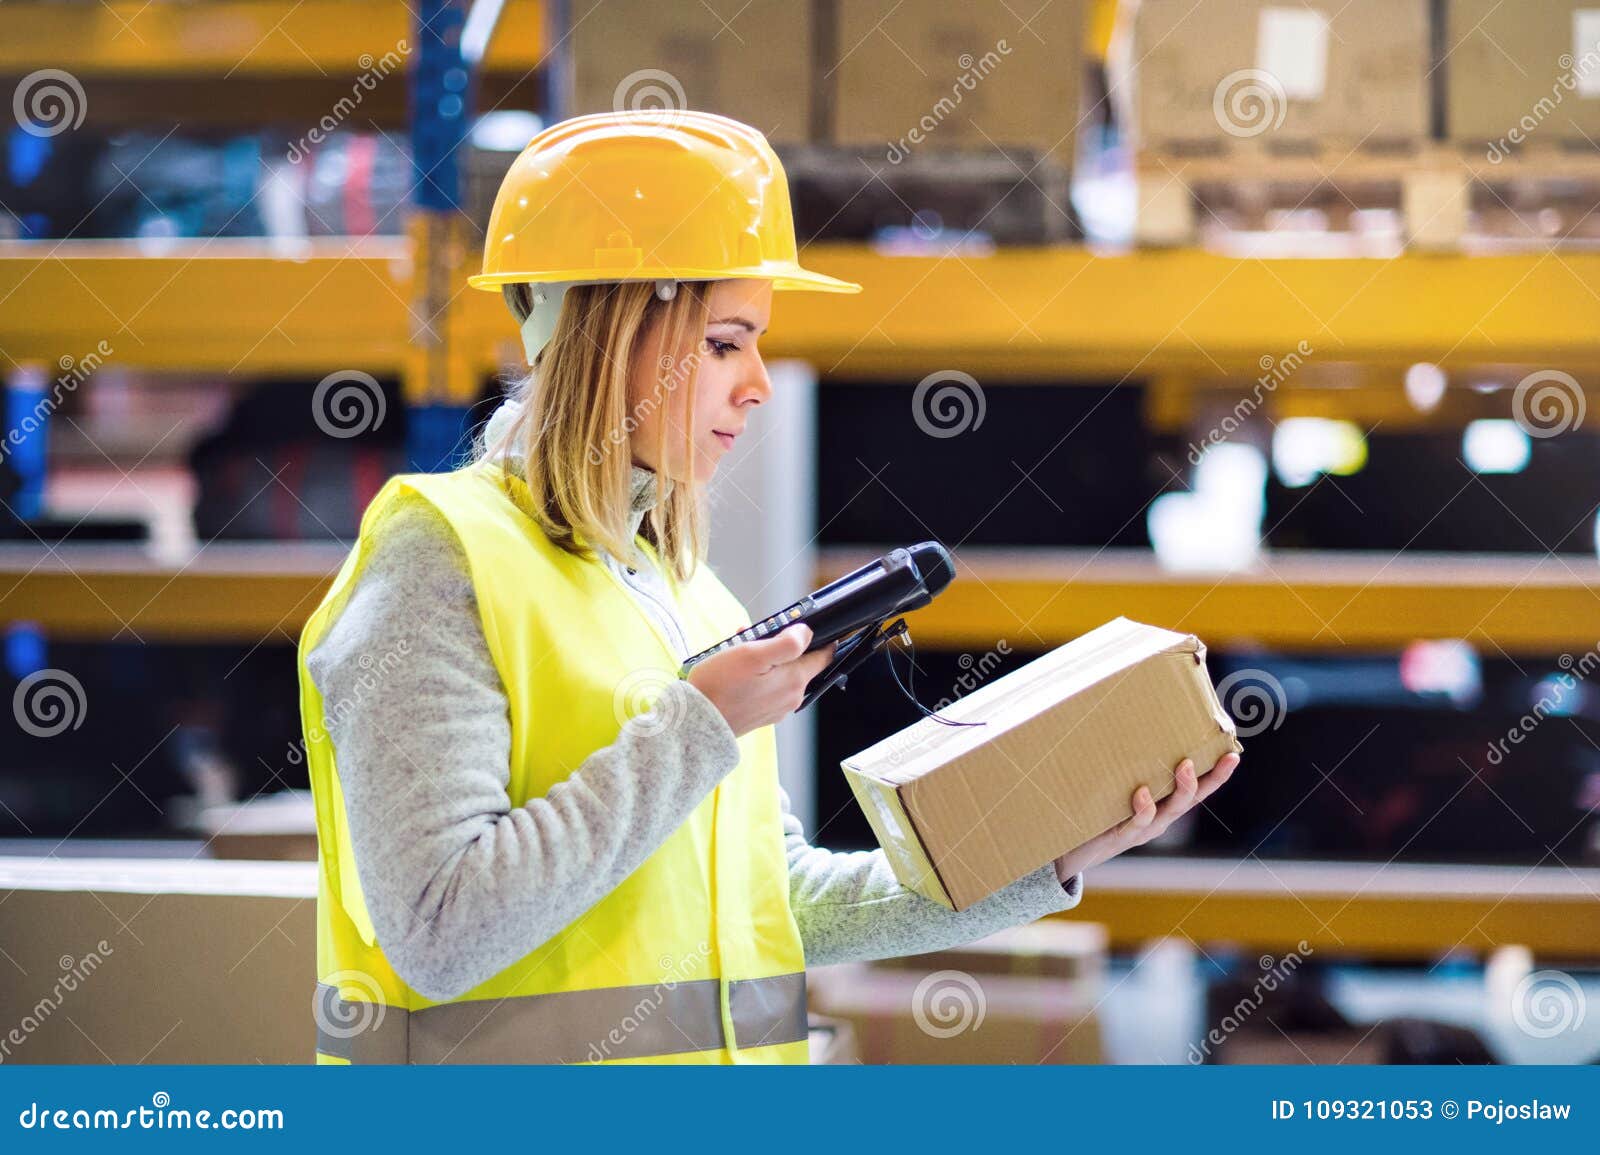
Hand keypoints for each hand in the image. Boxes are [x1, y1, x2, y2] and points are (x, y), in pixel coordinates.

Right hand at [687, 623, 837, 738]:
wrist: (696, 723)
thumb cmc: (721, 685)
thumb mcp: (753, 654)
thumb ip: (787, 643)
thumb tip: (807, 633)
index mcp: (795, 681)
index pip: (824, 656)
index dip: (820, 637)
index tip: (804, 625)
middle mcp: (791, 698)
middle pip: (799, 663)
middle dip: (782, 644)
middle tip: (758, 633)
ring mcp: (777, 708)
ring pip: (781, 673)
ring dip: (766, 657)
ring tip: (739, 645)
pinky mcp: (761, 714)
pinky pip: (768, 686)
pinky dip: (758, 673)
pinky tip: (736, 666)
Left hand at [1051, 752, 1239, 882]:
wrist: (1073, 851)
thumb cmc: (1097, 813)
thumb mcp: (1117, 789)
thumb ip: (1128, 768)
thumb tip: (1125, 723)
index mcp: (1163, 806)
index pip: (1198, 789)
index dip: (1217, 775)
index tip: (1233, 755)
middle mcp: (1160, 819)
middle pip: (1191, 799)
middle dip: (1209, 779)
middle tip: (1221, 757)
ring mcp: (1144, 829)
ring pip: (1170, 810)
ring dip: (1181, 789)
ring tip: (1185, 765)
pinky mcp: (1122, 836)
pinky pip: (1138, 822)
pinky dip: (1143, 808)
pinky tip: (1142, 793)